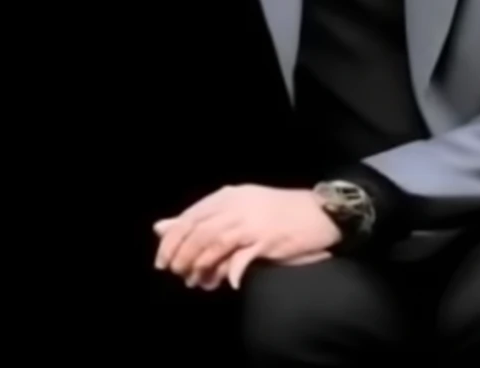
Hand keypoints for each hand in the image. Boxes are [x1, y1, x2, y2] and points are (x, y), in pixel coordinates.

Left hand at [153, 185, 340, 288]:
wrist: (319, 211)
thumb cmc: (277, 212)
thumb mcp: (238, 209)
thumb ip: (201, 219)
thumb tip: (161, 227)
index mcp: (227, 196)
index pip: (189, 217)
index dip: (172, 240)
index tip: (163, 261)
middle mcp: (236, 204)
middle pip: (198, 230)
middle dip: (182, 255)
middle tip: (177, 273)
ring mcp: (251, 220)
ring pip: (214, 244)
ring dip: (202, 266)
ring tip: (197, 282)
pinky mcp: (267, 237)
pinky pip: (241, 257)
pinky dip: (231, 271)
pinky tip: (229, 283)